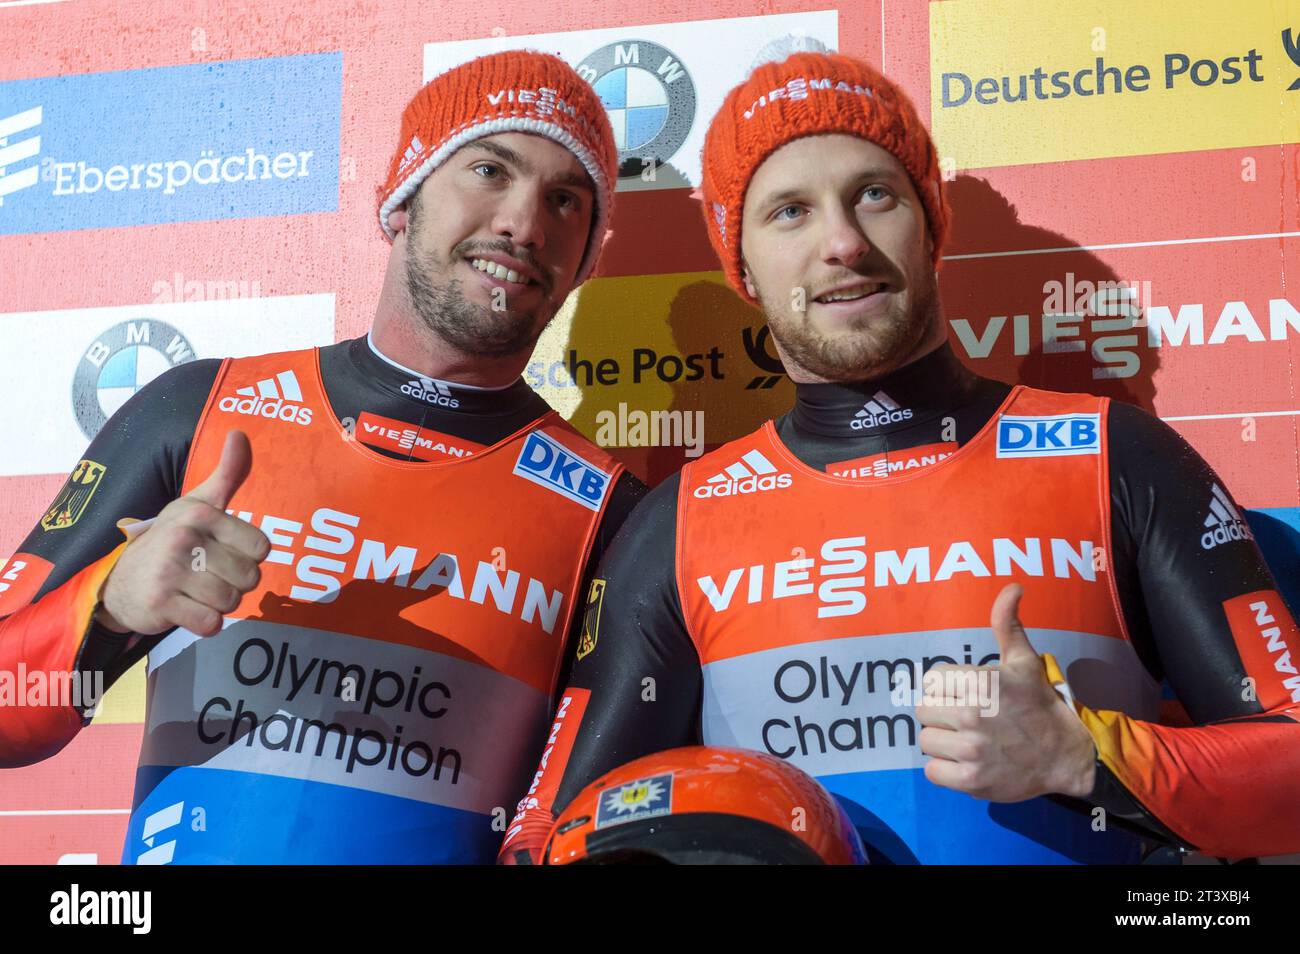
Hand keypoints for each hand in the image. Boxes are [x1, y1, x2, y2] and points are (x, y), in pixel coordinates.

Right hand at [97, 431, 270, 636]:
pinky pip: (210, 623)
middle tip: (210, 576)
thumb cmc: (171, 540)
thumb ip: (227, 473)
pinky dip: (206, 623)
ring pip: (231, 601)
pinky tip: (189, 609)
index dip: (249, 557)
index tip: (225, 553)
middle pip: (249, 577)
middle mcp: (183, 538)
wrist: (118, 580)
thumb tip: (240, 433)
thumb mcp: (198, 503)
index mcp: (200, 513)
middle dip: (235, 583)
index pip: (262, 548)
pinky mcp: (160, 603)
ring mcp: (169, 571)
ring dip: (220, 604)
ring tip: (198, 591)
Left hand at [915, 583, 1096, 801]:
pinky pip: (932, 771)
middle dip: (942, 712)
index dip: (947, 687)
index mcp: (980, 683)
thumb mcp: (1024, 660)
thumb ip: (1007, 623)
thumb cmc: (1038, 704)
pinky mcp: (971, 781)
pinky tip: (967, 761)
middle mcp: (972, 716)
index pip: (930, 680)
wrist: (1066, 754)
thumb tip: (1013, 586)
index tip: (968, 694)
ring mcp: (971, 750)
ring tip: (968, 739)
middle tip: (968, 718)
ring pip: (926, 740)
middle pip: (923, 710)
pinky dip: (945, 770)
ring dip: (942, 741)